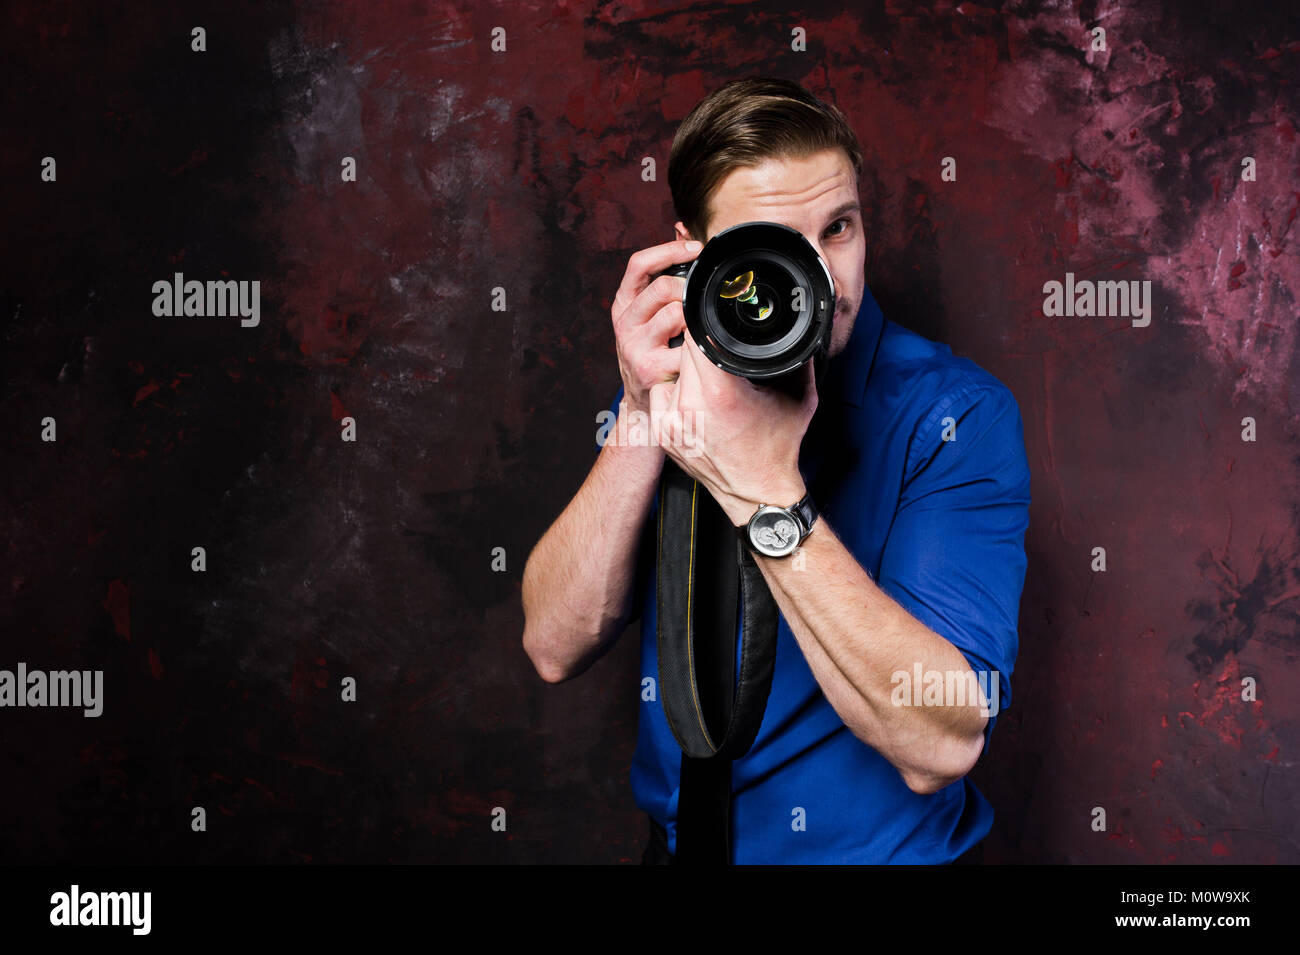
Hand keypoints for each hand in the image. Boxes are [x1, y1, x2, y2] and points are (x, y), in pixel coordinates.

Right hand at [609, 237, 702, 438]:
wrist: (643, 401)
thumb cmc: (654, 348)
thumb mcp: (650, 311)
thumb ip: (665, 273)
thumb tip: (682, 229)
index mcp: (623, 302)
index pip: (639, 264)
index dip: (668, 251)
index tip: (696, 248)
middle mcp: (624, 322)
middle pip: (662, 289)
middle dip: (689, 289)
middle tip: (701, 299)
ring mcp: (635, 346)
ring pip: (676, 315)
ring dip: (695, 319)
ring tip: (697, 328)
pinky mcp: (650, 369)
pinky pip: (688, 346)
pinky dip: (700, 345)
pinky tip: (701, 349)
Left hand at [650, 328, 817, 525]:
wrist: (758, 495)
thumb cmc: (779, 449)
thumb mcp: (800, 396)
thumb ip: (797, 359)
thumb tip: (796, 330)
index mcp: (721, 394)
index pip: (697, 337)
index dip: (707, 326)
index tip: (716, 325)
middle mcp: (691, 407)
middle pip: (684, 353)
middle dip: (701, 349)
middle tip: (720, 359)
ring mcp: (672, 423)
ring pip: (671, 372)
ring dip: (688, 371)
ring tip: (712, 385)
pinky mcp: (663, 434)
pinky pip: (661, 394)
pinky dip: (676, 392)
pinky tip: (697, 401)